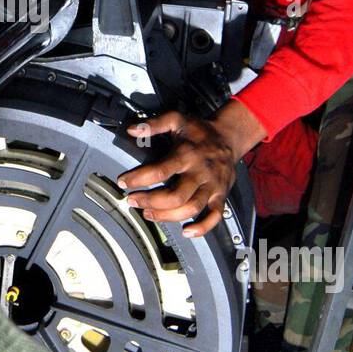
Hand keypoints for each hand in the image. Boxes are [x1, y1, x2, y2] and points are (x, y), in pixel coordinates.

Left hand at [117, 100, 264, 237]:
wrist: (229, 137)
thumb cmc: (200, 131)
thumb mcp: (176, 119)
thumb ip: (154, 124)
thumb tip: (131, 129)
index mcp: (187, 154)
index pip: (160, 170)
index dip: (138, 179)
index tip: (123, 182)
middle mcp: (200, 172)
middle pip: (175, 196)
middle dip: (151, 202)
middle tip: (133, 201)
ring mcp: (212, 186)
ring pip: (191, 208)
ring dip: (167, 216)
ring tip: (149, 214)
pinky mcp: (221, 196)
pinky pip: (215, 216)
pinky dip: (202, 228)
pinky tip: (186, 231)